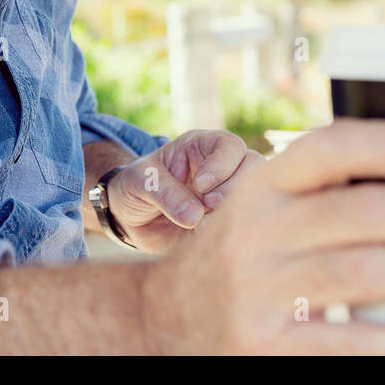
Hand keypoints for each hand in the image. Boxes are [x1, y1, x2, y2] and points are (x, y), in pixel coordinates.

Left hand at [106, 130, 264, 254]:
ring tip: (204, 225)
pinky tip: (206, 238)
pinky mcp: (225, 223)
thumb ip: (165, 192)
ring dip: (235, 212)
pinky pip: (242, 227)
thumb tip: (196, 216)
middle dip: (234, 189)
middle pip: (253, 169)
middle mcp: (222, 170)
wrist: (129, 220)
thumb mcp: (140, 181)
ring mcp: (227, 197)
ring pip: (254, 198)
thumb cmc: (135, 187)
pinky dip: (229, 233)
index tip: (200, 185)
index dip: (222, 164)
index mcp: (202, 148)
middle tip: (209, 205)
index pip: (230, 146)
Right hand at [138, 118, 384, 354]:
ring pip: (364, 274)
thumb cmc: (240, 251)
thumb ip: (324, 189)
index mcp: (261, 184)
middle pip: (362, 215)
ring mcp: (257, 291)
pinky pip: (345, 342)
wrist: (163, 317)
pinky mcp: (263, 347)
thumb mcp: (262, 204)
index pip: (327, 149)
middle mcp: (255, 231)